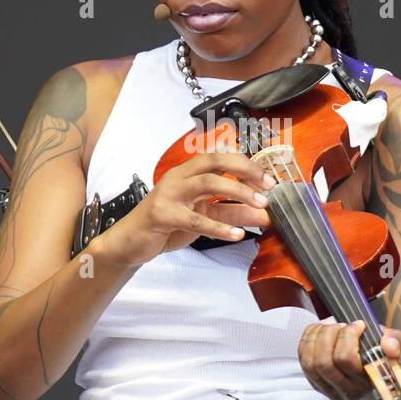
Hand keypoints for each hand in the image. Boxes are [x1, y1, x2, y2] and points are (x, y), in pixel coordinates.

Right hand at [97, 149, 272, 267]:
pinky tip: (237, 234)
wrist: (130, 242)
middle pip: (215, 161)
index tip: (270, 177)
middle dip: (246, 170)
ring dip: (238, 192)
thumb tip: (264, 213)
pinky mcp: (162, 214)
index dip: (247, 164)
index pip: (221, 157)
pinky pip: (194, 219)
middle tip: (269, 186)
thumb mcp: (205, 218)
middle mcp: (179, 177)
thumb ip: (232, 213)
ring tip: (260, 205)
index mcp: (188, 172)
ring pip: (207, 183)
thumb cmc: (166, 225)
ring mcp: (169, 194)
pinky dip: (218, 227)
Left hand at [297, 319, 400, 399]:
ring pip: (310, 361)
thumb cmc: (377, 352)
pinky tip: (320, 330)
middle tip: (341, 324)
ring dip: (318, 337)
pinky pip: (302, 357)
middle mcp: (343, 390)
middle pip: (324, 362)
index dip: (348, 337)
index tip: (359, 324)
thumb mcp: (392, 344)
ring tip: (330, 325)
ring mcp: (325, 387)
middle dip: (330, 335)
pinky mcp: (311, 379)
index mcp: (365, 383)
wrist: (364, 364)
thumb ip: (396, 342)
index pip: (347, 360)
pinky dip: (308, 338)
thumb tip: (388, 346)